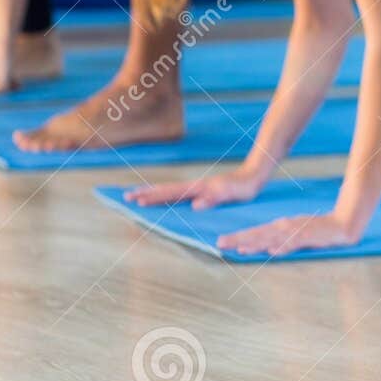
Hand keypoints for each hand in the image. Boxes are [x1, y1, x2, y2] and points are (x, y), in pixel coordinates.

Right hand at [123, 166, 267, 209]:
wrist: (254, 175)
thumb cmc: (244, 187)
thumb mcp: (232, 194)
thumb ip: (214, 198)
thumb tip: (195, 206)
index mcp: (199, 188)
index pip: (171, 193)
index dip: (153, 197)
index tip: (135, 199)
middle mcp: (195, 186)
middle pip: (165, 190)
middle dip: (146, 193)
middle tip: (125, 197)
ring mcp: (198, 188)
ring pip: (171, 190)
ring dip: (154, 193)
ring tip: (138, 196)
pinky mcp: (203, 191)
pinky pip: (179, 193)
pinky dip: (167, 195)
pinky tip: (164, 200)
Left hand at [216, 211, 363, 256]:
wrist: (343, 224)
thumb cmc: (319, 229)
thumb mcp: (298, 235)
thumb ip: (283, 243)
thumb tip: (267, 250)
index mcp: (281, 227)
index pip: (256, 233)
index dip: (239, 237)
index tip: (221, 242)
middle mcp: (285, 228)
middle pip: (259, 234)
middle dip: (239, 239)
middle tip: (220, 244)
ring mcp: (297, 233)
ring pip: (272, 239)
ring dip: (256, 243)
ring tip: (239, 248)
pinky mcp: (309, 237)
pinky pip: (293, 243)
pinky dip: (282, 247)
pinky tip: (271, 251)